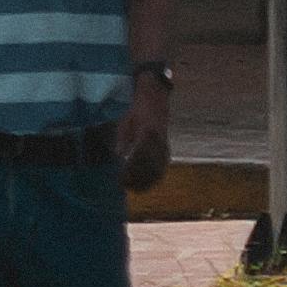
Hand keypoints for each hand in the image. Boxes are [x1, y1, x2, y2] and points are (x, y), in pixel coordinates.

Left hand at [123, 75, 173, 197]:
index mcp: (147, 133)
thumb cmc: (136, 110)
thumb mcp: (125, 122)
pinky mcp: (167, 149)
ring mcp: (165, 146)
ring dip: (146, 181)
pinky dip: (154, 178)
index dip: (130, 171)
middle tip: (124, 185)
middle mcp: (158, 141)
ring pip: (158, 170)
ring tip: (133, 188)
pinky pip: (162, 168)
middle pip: (149, 167)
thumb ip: (123, 140)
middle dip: (137, 179)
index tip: (120, 178)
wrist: (154, 98)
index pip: (139, 158)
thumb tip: (119, 158)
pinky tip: (145, 184)